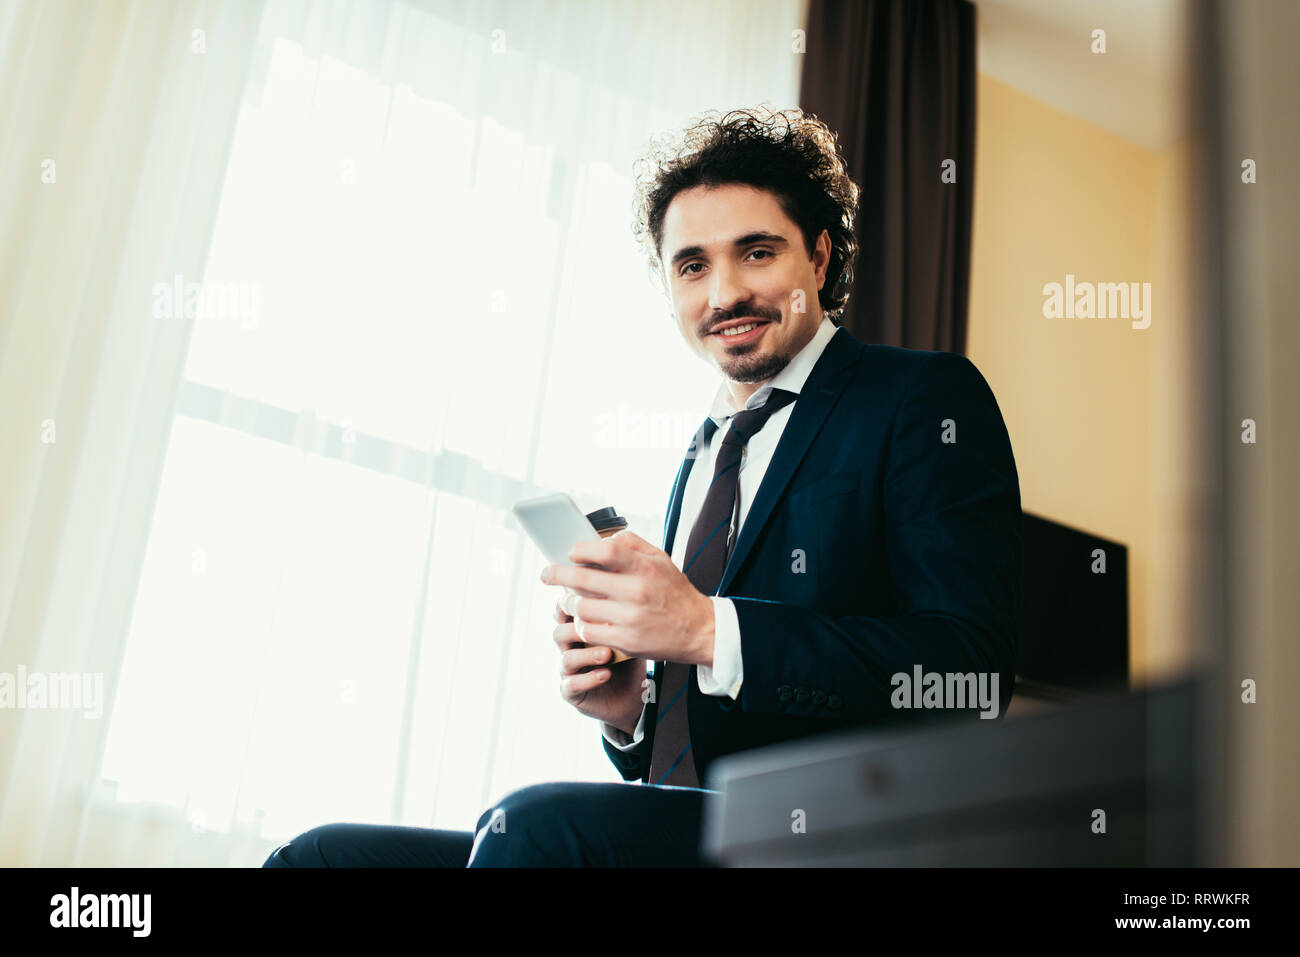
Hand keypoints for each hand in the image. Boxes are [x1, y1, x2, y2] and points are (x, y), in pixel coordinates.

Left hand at [541, 530, 715, 667]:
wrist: (699, 630)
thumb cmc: (676, 593)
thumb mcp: (662, 559)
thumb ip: (634, 544)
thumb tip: (604, 538)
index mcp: (645, 567)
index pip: (605, 550)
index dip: (582, 550)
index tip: (571, 553)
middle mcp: (636, 591)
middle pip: (584, 580)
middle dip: (557, 575)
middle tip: (546, 574)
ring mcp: (630, 618)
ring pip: (581, 608)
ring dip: (569, 603)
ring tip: (568, 601)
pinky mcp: (625, 641)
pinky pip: (589, 632)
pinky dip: (581, 625)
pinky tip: (583, 621)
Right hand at [553, 597, 646, 732]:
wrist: (633, 694)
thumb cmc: (627, 657)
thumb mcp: (626, 632)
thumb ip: (618, 614)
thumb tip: (624, 587)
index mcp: (577, 630)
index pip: (564, 612)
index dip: (570, 605)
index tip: (588, 600)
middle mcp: (569, 649)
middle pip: (560, 633)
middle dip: (578, 630)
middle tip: (598, 626)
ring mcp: (568, 671)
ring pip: (566, 659)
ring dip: (587, 655)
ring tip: (607, 653)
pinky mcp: (572, 692)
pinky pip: (572, 685)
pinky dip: (588, 679)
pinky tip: (605, 674)